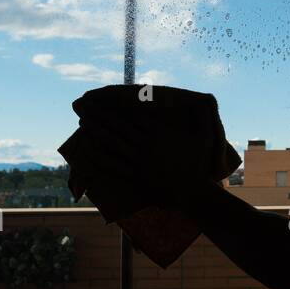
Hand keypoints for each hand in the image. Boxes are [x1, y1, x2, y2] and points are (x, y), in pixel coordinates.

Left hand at [79, 107, 222, 206]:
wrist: (193, 193)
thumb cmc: (199, 164)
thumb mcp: (207, 137)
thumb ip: (205, 117)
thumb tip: (206, 101)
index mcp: (160, 132)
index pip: (133, 113)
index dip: (116, 103)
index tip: (103, 96)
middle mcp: (146, 144)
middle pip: (117, 125)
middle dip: (99, 113)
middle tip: (84, 105)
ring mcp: (139, 161)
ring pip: (111, 142)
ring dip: (94, 130)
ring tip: (82, 121)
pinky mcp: (134, 176)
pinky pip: (111, 164)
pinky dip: (96, 155)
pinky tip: (86, 147)